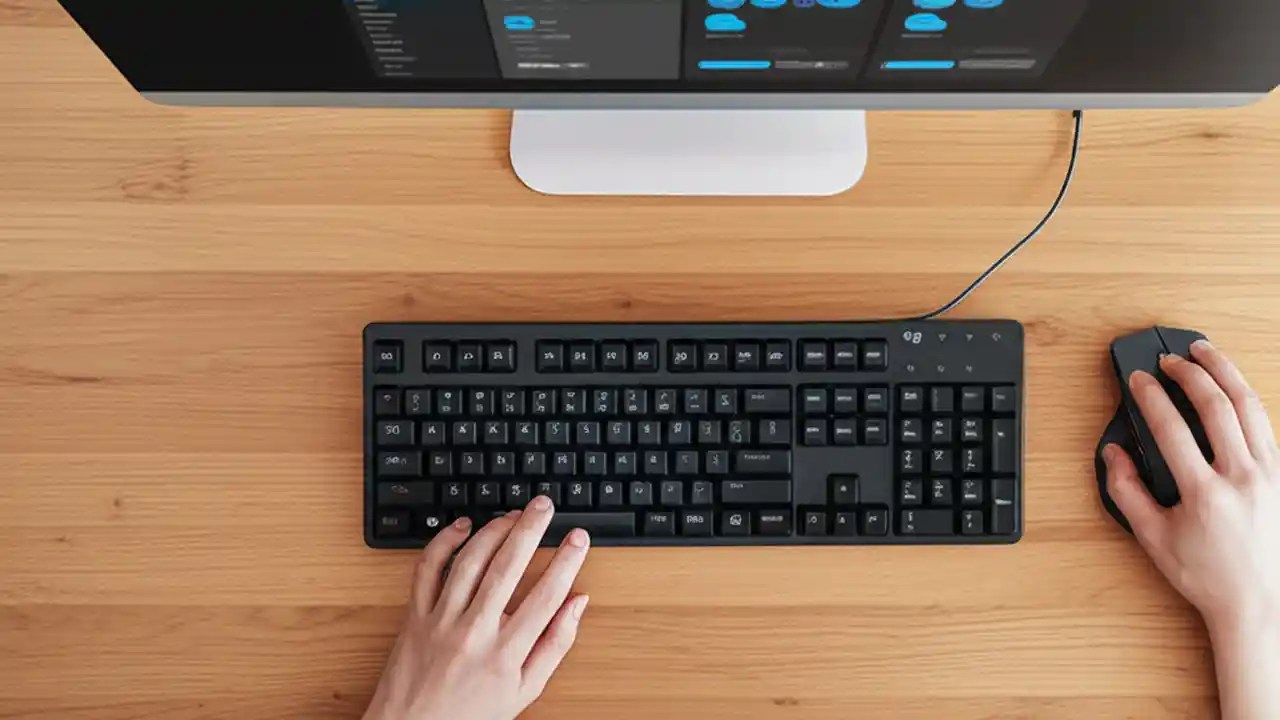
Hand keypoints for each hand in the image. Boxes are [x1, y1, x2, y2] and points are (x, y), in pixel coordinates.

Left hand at [363, 497, 590, 719]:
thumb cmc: (470, 716)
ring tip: (513, 514)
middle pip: (508, 567)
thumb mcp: (525, 691)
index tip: (579, 538)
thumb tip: (577, 604)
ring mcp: (441, 620)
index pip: (545, 595)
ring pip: (470, 560)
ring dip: (494, 529)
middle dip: (530, 529)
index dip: (567, 561)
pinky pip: (427, 568)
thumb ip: (555, 645)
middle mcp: (473, 631)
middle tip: (545, 506)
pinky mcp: (415, 615)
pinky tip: (463, 526)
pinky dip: (443, 541)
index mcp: (505, 653)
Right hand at [1102, 340, 1279, 627]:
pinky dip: (1247, 400)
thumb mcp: (1154, 538)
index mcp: (1206, 494)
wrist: (1261, 603)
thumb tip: (1114, 454)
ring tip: (1207, 353)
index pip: (1172, 428)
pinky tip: (1233, 389)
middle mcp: (1244, 478)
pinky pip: (1266, 425)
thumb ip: (1126, 491)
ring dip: (1226, 372)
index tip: (1138, 381)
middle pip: (1217, 405)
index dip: (1150, 397)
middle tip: (1170, 359)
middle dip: (1190, 372)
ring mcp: (1271, 474)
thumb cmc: (1208, 576)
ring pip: (1250, 407)